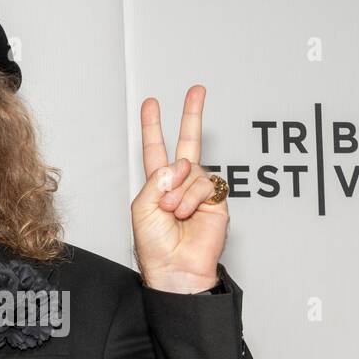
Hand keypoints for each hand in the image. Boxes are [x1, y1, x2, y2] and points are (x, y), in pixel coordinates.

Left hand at [131, 84, 228, 292]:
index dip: (153, 126)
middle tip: (197, 89)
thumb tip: (180, 163)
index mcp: (157, 185)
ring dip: (178, 190)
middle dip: (191, 114)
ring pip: (192, 170)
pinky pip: (205, 184)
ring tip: (172, 211)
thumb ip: (156, 180)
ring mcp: (199, 192)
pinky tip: (186, 212)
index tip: (151, 104)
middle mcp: (179, 184)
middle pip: (188, 142)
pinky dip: (192, 197)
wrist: (175, 269)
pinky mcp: (216, 201)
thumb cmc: (154, 246)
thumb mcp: (142, 208)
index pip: (155, 149)